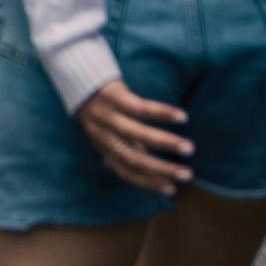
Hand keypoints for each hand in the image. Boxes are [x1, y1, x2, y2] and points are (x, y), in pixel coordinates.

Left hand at [76, 74, 192, 193]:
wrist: (77, 76)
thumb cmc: (100, 108)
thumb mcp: (106, 133)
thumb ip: (124, 150)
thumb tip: (147, 172)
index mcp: (104, 147)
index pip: (126, 172)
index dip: (147, 183)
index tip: (171, 189)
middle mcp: (104, 135)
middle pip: (133, 158)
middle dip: (161, 169)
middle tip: (187, 175)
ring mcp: (108, 116)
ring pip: (138, 134)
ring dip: (165, 143)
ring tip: (188, 148)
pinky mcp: (114, 96)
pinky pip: (140, 108)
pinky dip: (162, 113)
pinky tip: (181, 117)